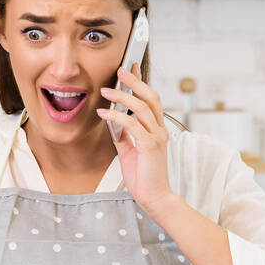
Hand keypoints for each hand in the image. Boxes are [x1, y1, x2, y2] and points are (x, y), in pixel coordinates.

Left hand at [97, 64, 175, 214]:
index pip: (151, 100)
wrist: (153, 197)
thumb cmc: (143, 177)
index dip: (141, 82)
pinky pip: (132, 124)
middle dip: (135, 81)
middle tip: (120, 69)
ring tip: (106, 90)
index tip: (131, 66)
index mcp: (157, 130)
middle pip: (151, 97)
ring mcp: (157, 137)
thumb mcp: (129, 151)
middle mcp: (160, 130)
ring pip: (141, 107)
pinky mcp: (150, 146)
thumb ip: (123, 134)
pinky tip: (104, 113)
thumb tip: (112, 120)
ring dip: (122, 96)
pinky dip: (116, 116)